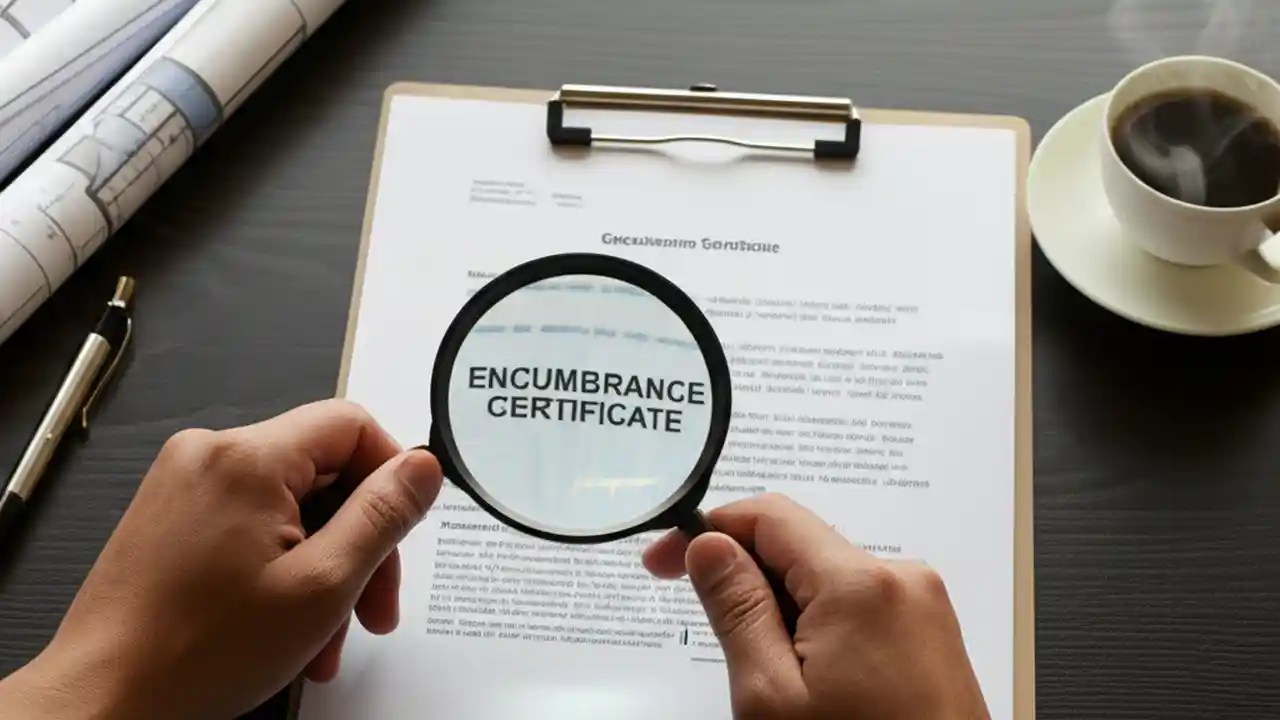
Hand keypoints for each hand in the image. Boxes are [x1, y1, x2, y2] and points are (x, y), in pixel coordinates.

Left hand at [0, 400, 442, 719]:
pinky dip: (282, 569)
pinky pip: (253, 524)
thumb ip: (382, 516)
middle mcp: (209, 456)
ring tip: (325, 635)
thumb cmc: (193, 653)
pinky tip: (289, 625)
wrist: (103, 701)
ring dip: (322, 568)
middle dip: (358, 541)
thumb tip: (423, 466)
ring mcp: (184, 485)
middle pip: (323, 472)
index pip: (351, 424)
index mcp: (247, 457)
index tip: (403, 523)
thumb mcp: (322, 584)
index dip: (391, 473)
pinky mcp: (172, 516)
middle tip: (373, 605)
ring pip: (291, 506)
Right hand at [643, 494, 989, 719]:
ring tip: (779, 682)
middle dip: (747, 580)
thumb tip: (709, 544)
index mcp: (859, 584)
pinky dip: (822, 629)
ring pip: (827, 581)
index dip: (708, 529)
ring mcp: (924, 607)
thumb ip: (736, 609)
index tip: (665, 560)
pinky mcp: (931, 634)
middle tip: (714, 636)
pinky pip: (860, 607)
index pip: (769, 516)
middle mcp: (903, 579)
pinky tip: (816, 685)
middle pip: (799, 547)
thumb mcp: (772, 695)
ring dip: (785, 612)